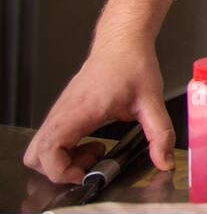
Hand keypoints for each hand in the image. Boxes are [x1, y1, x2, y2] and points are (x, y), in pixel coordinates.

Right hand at [23, 38, 173, 183]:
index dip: (62, 171)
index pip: (48, 151)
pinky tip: (92, 140)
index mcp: (79, 111)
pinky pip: (51, 138)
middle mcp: (63, 112)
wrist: (122, 42)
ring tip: (93, 150)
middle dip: (60, 170)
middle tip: (91, 162)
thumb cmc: (132, 64)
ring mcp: (60, 111)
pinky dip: (66, 148)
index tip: (87, 171)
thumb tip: (164, 160)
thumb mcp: (152, 101)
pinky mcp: (64, 111)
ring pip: (39, 148)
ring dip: (62, 159)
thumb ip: (160, 133)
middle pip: (34, 156)